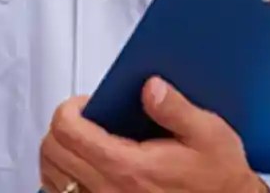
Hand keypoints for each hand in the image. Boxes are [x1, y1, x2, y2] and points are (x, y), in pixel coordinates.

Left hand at [39, 78, 268, 192]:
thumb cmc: (217, 180)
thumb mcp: (209, 135)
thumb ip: (176, 108)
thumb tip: (150, 86)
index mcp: (128, 169)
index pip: (68, 131)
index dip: (69, 108)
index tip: (85, 104)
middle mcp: (108, 192)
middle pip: (52, 151)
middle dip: (62, 126)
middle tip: (85, 118)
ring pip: (51, 176)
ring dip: (60, 153)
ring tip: (84, 140)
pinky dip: (63, 178)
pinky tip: (83, 167)